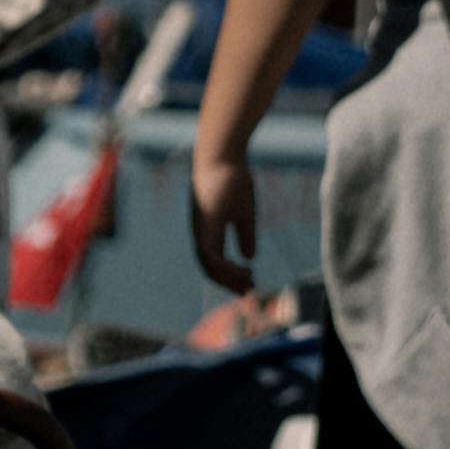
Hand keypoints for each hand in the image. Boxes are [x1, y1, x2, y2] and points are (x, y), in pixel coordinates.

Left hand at [186, 136, 265, 294]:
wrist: (223, 156)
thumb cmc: (233, 178)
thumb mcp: (244, 212)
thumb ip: (245, 234)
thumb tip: (249, 256)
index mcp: (208, 231)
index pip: (216, 261)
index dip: (230, 275)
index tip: (250, 282)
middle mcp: (201, 233)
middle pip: (210, 268)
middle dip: (229, 282)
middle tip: (248, 292)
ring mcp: (200, 229)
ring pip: (208, 264)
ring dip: (228, 277)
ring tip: (248, 283)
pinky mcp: (203, 224)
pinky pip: (209, 253)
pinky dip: (224, 265)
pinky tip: (242, 268)